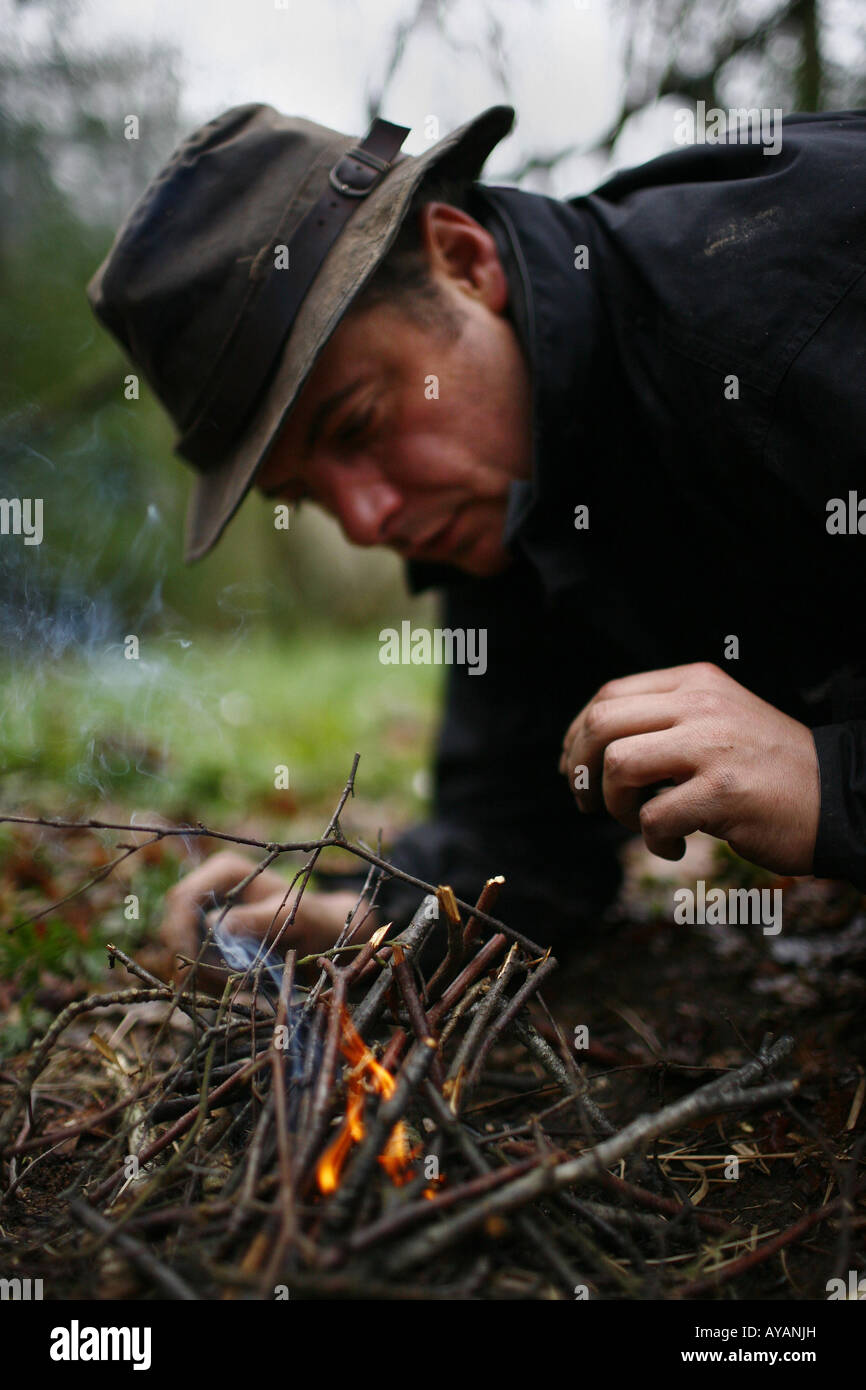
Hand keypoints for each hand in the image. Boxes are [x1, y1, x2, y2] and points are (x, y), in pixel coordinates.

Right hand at [158, 850, 375, 988]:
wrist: (320, 933)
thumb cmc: (311, 919)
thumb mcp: (290, 918)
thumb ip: (256, 920)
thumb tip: (216, 927)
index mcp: (224, 870)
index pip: (182, 899)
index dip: (180, 931)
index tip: (195, 965)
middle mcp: (208, 885)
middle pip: (171, 922)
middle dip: (189, 955)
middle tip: (216, 982)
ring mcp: (203, 910)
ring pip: (176, 945)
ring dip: (197, 970)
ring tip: (230, 983)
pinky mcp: (203, 935)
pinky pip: (188, 959)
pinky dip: (202, 977)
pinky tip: (227, 985)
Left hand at [558, 662, 819, 874]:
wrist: (840, 797)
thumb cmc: (768, 769)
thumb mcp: (719, 720)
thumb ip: (665, 722)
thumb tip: (589, 750)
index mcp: (695, 683)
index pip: (610, 695)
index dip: (578, 735)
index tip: (575, 768)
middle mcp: (700, 705)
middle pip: (602, 723)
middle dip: (581, 769)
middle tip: (588, 801)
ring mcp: (712, 746)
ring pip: (619, 764)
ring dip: (614, 804)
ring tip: (637, 821)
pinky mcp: (723, 792)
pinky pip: (653, 816)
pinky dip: (652, 841)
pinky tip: (675, 845)